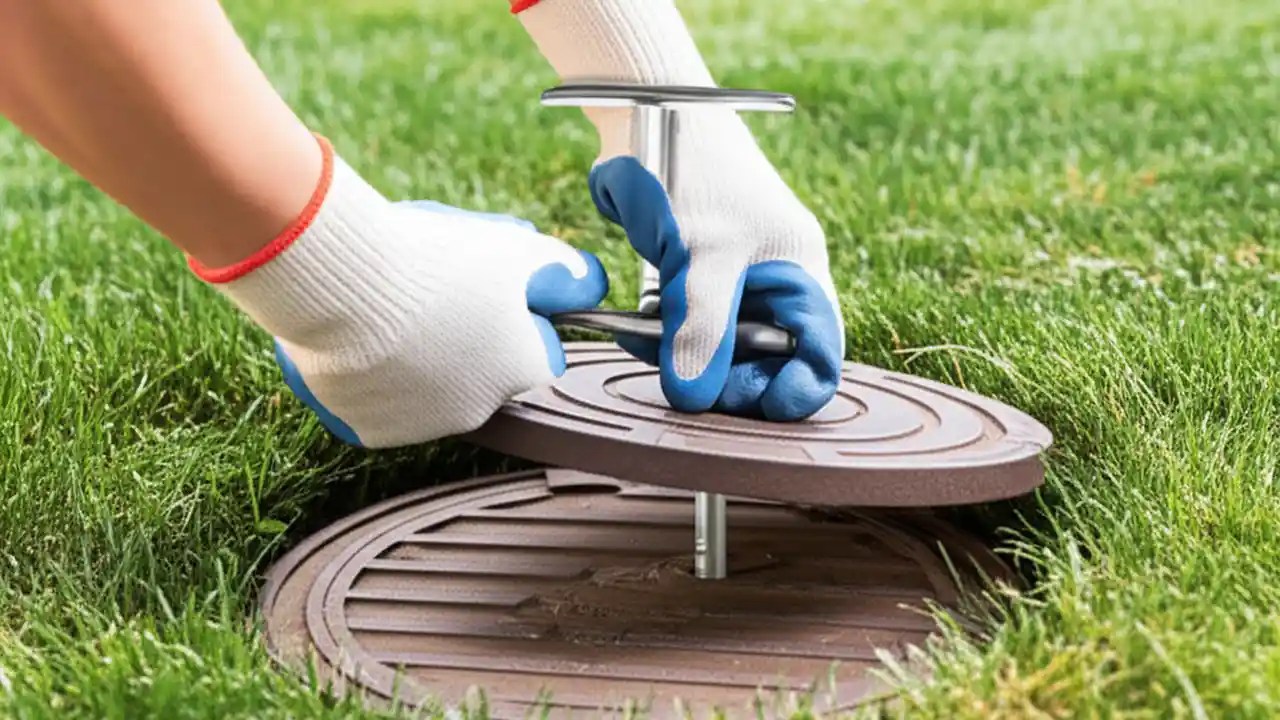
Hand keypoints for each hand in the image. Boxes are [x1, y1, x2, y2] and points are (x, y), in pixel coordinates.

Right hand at [198, 145, 608, 448]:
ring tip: (387, 305)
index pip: (537, 345)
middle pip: (482, 367)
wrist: (341, 282)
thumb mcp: (518, 248)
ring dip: (418, 354)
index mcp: (523, 372)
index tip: (486, 284)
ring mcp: (419, 428)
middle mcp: (479, 412)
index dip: (516, 310)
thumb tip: (588, 286)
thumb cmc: (436, 260)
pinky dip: (370, 374)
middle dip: (466, 332)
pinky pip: (375, 400)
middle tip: (431, 286)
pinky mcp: (364, 431)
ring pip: (428, 385)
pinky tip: (358, 333)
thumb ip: (567, 271)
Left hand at [587, 111, 842, 420]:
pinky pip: (684, 328)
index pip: (820, 354)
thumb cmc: (691, 170)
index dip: (794, 389)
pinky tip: (637, 336)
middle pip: (767, 363)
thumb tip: (693, 397)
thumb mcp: (703, 256)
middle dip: (730, 380)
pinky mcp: (690, 278)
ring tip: (652, 350)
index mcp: (799, 271)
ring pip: (720, 350)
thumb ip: (702, 329)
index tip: (753, 405)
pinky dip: (662, 340)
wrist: (641, 113)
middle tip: (687, 382)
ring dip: (687, 362)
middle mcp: (772, 281)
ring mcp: (730, 280)